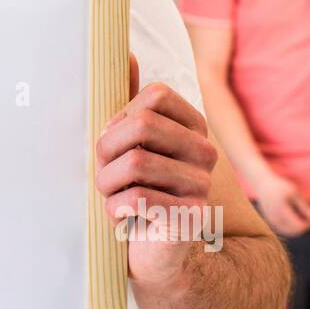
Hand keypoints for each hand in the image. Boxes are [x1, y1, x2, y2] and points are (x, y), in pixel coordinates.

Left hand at [95, 53, 219, 288]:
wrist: (154, 255)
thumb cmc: (137, 191)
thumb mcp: (131, 143)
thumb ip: (131, 102)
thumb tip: (126, 53)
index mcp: (193, 127)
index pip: (154, 95)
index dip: (120, 117)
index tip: (114, 142)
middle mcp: (205, 152)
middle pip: (140, 125)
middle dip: (106, 152)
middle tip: (104, 175)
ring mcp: (201, 185)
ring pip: (133, 164)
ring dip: (106, 185)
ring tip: (111, 199)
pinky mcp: (189, 217)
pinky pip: (137, 198)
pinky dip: (115, 209)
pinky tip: (121, 217)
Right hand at [253, 172, 309, 236]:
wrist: (262, 185)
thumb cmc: (280, 187)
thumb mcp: (294, 193)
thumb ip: (304, 206)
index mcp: (281, 210)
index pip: (299, 225)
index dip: (309, 223)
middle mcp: (275, 218)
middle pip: (295, 231)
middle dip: (306, 226)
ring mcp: (272, 221)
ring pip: (290, 232)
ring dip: (299, 227)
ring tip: (304, 216)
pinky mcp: (271, 222)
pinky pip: (285, 230)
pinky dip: (293, 227)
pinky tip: (296, 217)